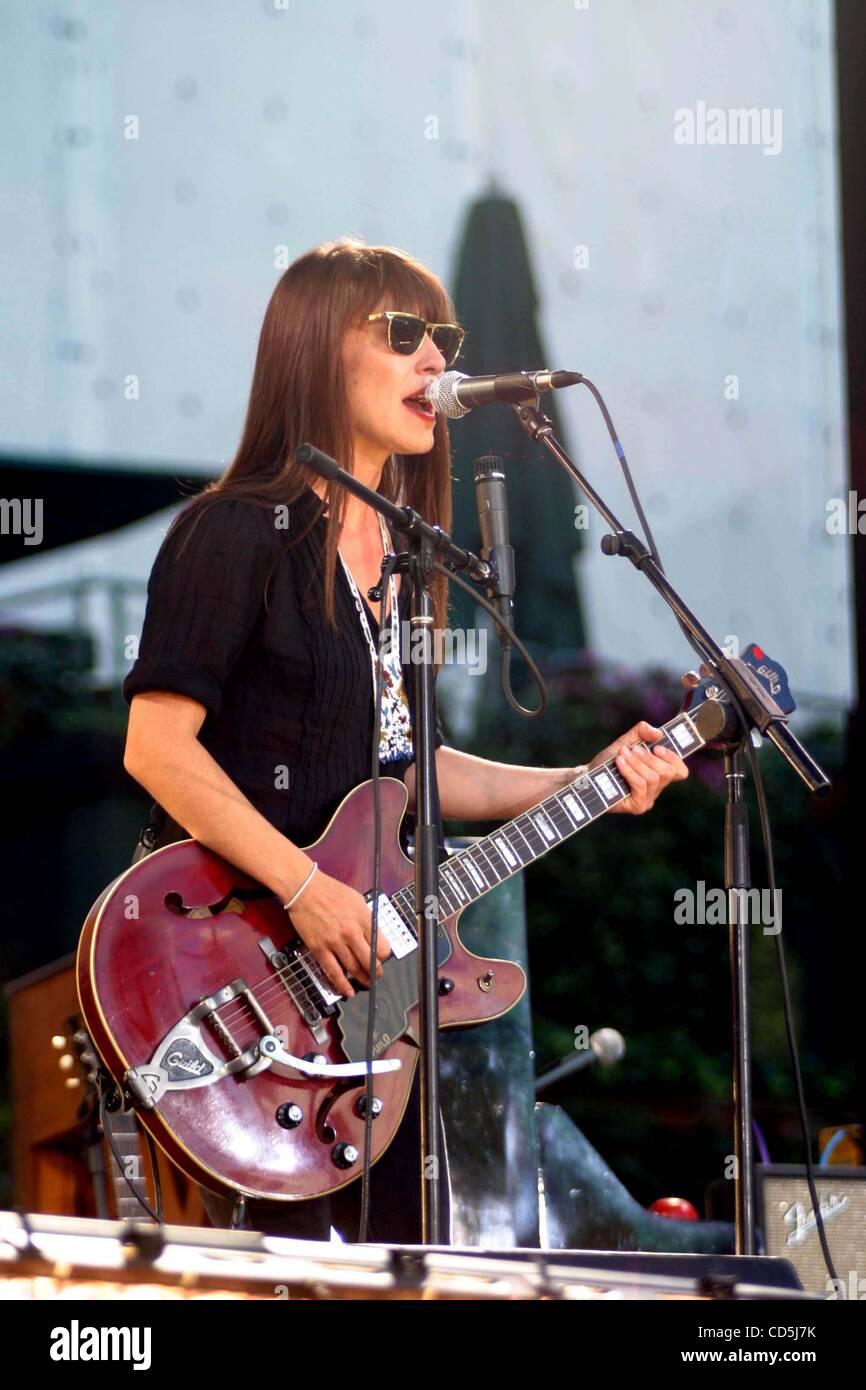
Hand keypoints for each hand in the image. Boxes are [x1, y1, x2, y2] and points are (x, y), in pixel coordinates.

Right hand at [287, 867, 391, 997]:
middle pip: (370, 961)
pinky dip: (342, 984)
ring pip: (353, 968)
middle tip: (377, 976)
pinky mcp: (319, 948)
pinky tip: (347, 991)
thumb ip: (366, 918)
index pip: (382, 946)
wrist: (305, 888)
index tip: (381, 957)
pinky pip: (333, 971)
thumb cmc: (330, 891)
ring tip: (366, 983)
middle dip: (376, 972)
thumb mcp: (357, 900)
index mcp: (363, 919)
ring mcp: (335, 942)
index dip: (383, 955)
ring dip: (361, 979)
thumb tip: (374, 935)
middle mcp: (351, 932)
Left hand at [589, 719, 687, 814]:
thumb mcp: (626, 741)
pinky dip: (630, 771)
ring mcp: (648, 799)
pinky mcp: (637, 806)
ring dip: (636, 763)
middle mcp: (656, 789)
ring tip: (622, 755)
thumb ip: (641, 732)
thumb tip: (658, 733)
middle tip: (634, 749)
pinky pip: (640, 786)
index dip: (673, 758)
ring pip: (653, 778)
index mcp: (658, 774)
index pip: (680, 771)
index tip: (657, 747)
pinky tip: (619, 763)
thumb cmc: (609, 761)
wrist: (588, 776)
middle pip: (668, 773)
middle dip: (650, 758)